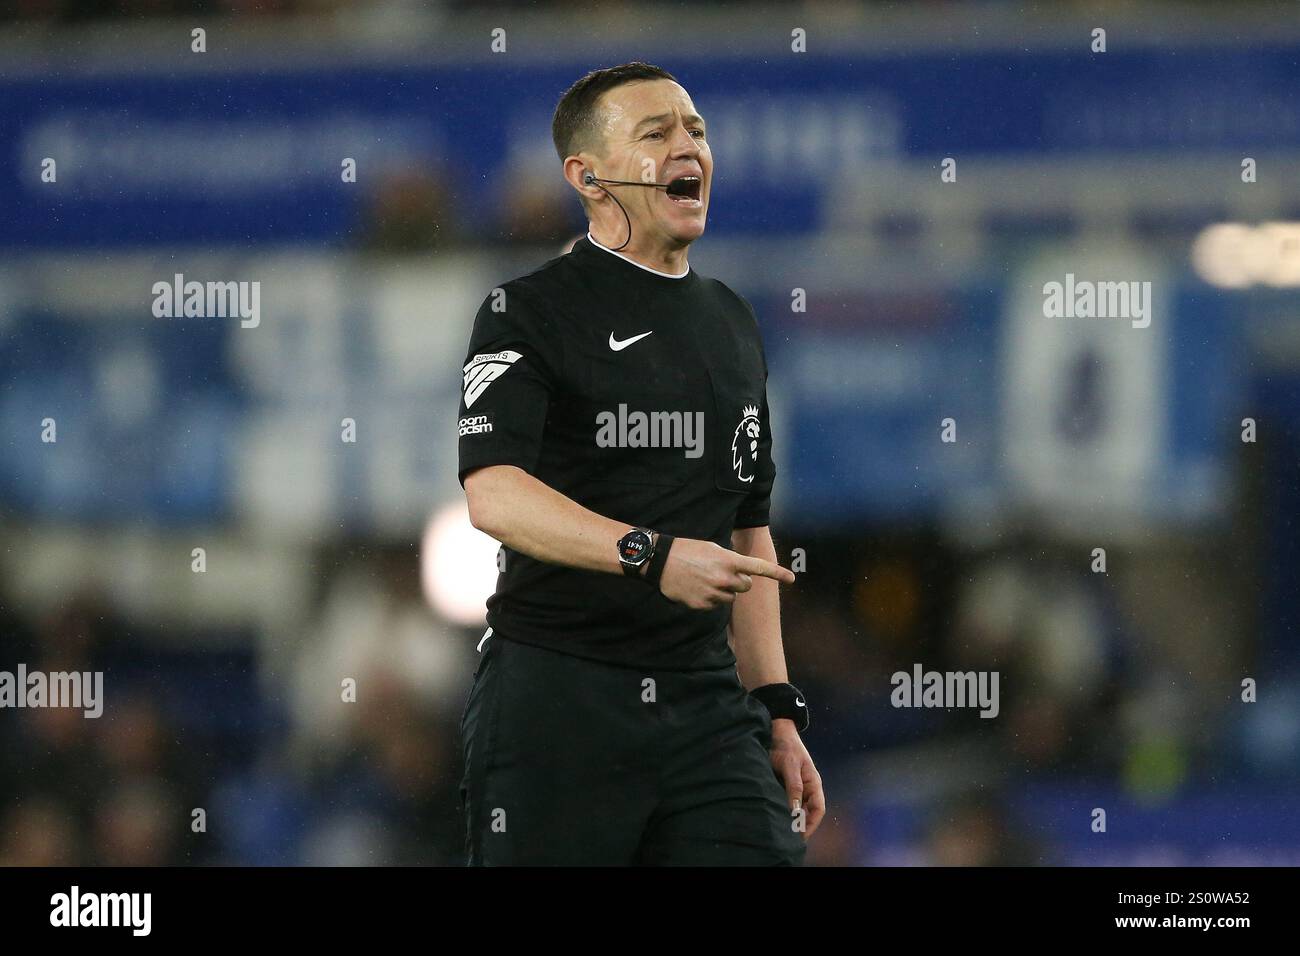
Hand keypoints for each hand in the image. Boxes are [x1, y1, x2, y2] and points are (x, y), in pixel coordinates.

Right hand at [656, 537, 794, 609]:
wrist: (660, 562)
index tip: (792, 578)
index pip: (759, 567)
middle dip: (740, 582)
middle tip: (723, 573)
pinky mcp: (702, 605)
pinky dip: (709, 599)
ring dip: (724, 591)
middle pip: (746, 586)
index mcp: (729, 561)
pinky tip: (696, 588)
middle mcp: (724, 578)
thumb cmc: (687, 550)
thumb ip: (730, 559)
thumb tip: (741, 571)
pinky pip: (715, 605)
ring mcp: (713, 593)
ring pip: (730, 597)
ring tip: (705, 579)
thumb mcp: (712, 548)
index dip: (777, 573)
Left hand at [769, 719, 824, 839]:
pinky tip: (772, 816)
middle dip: (800, 826)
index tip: (800, 836)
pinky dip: (781, 810)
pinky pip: (785, 801)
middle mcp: (806, 787)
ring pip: (796, 808)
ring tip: (780, 832)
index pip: (818, 810)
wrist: (775, 730)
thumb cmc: (786, 746)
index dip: (811, 824)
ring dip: (790, 819)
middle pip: (807, 812)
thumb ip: (793, 786)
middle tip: (788, 839)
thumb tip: (795, 810)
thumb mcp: (790, 765)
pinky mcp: (783, 784)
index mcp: (813, 783)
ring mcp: (795, 786)